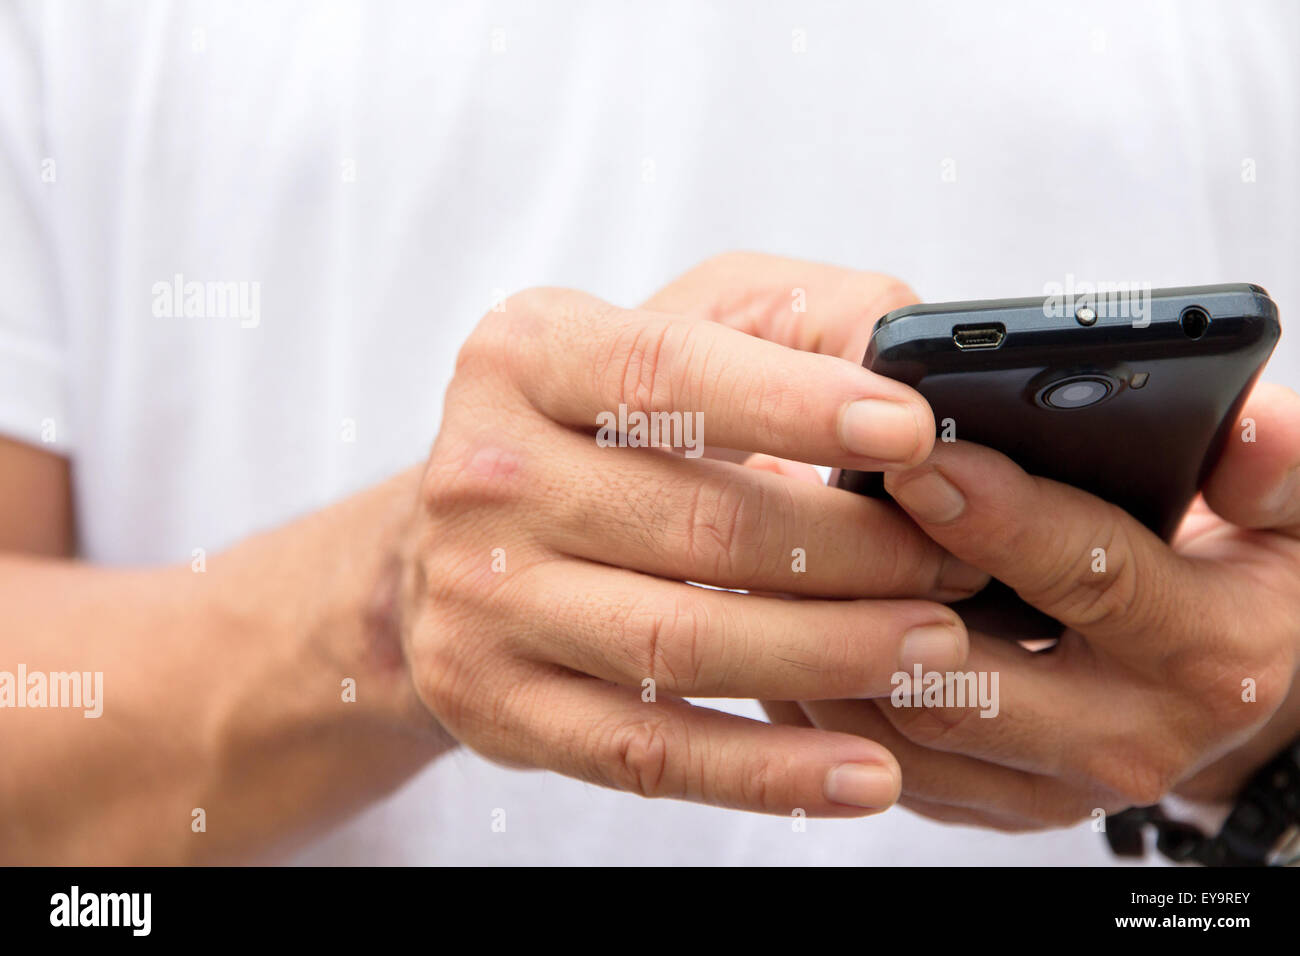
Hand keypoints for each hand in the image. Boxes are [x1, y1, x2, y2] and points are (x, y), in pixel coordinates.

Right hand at [398, 271, 987, 815]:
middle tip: (958, 561)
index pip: (669, 373)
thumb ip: (794, 320)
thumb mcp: (676, 329)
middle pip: (696, 523)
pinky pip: (651, 751)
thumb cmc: (602, 425)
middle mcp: (484, 474)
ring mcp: (481, 600)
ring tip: (936, 650)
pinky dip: (767, 772)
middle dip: (855, 550)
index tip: (911, 432)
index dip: (795, 404)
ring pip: (682, 643)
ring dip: (831, 655)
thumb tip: (909, 347)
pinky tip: (861, 773)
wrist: (463, 544)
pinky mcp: (496, 704)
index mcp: (525, 356)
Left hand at [774, 383, 1299, 829]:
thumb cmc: (1245, 580)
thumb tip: (1249, 431)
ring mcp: (1047, 785)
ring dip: (824, 639)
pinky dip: (819, 685)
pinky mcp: (990, 801)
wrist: (1232, 692)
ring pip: (899, 728)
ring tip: (769, 546)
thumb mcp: (1286, 517)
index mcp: (1203, 650)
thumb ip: (1272, 466)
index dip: (996, 512)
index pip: (1087, 576)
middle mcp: (1123, 737)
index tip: (914, 457)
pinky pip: (877, 756)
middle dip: (874, 590)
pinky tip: (786, 608)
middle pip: (964, 679)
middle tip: (798, 504)